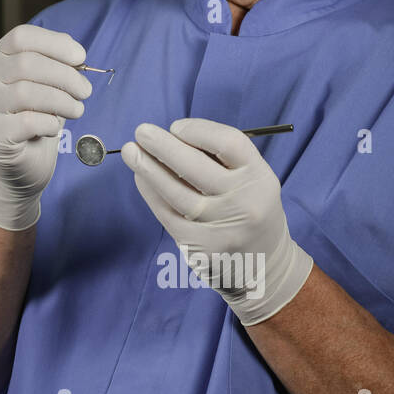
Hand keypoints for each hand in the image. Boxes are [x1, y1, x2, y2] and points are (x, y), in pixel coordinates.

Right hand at [0, 24, 90, 229]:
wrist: (13, 171)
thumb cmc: (29, 124)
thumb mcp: (41, 88)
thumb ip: (53, 67)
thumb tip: (76, 54)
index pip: (21, 37)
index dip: (55, 43)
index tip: (80, 57)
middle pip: (27, 63)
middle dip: (65, 76)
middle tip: (85, 91)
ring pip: (27, 91)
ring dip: (62, 100)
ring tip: (76, 110)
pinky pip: (27, 121)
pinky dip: (50, 123)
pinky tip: (54, 128)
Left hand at [120, 118, 312, 325]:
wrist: (263, 266)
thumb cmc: (249, 210)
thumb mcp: (251, 180)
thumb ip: (220, 159)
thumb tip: (171, 137)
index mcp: (260, 178)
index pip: (229, 143)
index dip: (198, 130)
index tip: (176, 127)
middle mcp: (243, 203)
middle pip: (196, 166)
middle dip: (163, 146)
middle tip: (141, 132)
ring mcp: (220, 228)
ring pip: (175, 191)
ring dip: (148, 168)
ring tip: (130, 152)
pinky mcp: (200, 247)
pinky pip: (167, 213)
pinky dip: (150, 192)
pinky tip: (141, 178)